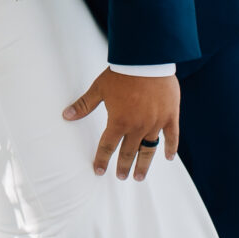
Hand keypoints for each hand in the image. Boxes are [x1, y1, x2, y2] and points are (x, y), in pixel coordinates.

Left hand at [62, 70, 179, 182]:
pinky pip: (172, 137)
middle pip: (129, 152)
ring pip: (149, 149)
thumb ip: (84, 105)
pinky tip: (168, 157)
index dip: (102, 160)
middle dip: (124, 166)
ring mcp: (155, 123)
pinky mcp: (170, 116)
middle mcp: (137, 127)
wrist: (147, 60)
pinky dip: (170, 148)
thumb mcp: (99, 88)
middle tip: (122, 177)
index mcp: (119, 122)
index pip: (107, 146)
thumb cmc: (121, 74)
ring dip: (144, 164)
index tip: (99, 171)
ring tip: (140, 176)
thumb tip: (66, 115)